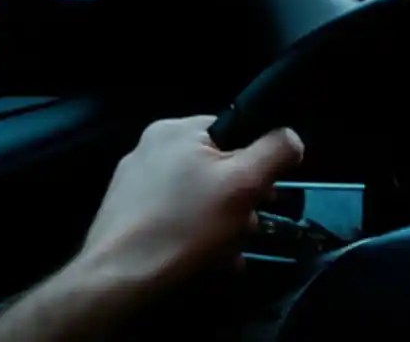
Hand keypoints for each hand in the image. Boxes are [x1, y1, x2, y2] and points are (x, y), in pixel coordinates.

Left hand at [79, 115, 303, 292]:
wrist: (118, 279)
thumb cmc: (184, 225)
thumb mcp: (244, 184)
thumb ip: (275, 152)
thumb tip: (291, 137)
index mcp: (175, 130)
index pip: (233, 131)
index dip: (258, 160)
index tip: (267, 192)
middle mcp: (150, 149)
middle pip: (216, 167)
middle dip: (240, 200)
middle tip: (247, 226)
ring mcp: (134, 185)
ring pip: (197, 197)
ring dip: (222, 223)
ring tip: (227, 251)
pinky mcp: (127, 217)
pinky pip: (175, 218)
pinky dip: (195, 235)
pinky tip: (207, 260)